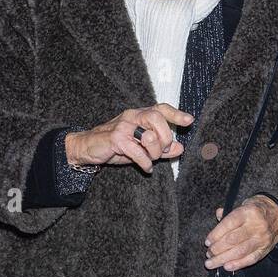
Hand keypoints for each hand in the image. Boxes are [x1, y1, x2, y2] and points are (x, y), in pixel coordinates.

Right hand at [65, 104, 192, 172]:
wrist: (87, 148)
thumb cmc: (116, 146)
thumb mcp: (141, 147)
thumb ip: (161, 148)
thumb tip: (180, 148)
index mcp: (139, 115)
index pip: (160, 108)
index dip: (176, 114)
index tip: (189, 121)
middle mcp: (132, 116)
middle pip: (157, 118)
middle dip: (165, 137)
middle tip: (163, 151)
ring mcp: (123, 126)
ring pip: (149, 135)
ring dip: (155, 152)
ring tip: (151, 160)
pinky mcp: (116, 139)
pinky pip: (138, 151)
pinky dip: (145, 163)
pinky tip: (145, 168)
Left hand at [204, 195, 277, 272]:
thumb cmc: (256, 211)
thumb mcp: (244, 205)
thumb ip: (229, 212)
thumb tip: (218, 214)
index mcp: (248, 212)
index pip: (229, 224)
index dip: (216, 234)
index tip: (207, 241)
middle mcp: (256, 226)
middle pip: (232, 240)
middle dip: (217, 248)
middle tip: (208, 253)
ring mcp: (261, 239)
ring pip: (240, 251)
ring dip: (223, 259)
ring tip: (211, 263)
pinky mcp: (265, 249)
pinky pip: (250, 259)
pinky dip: (237, 264)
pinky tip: (227, 267)